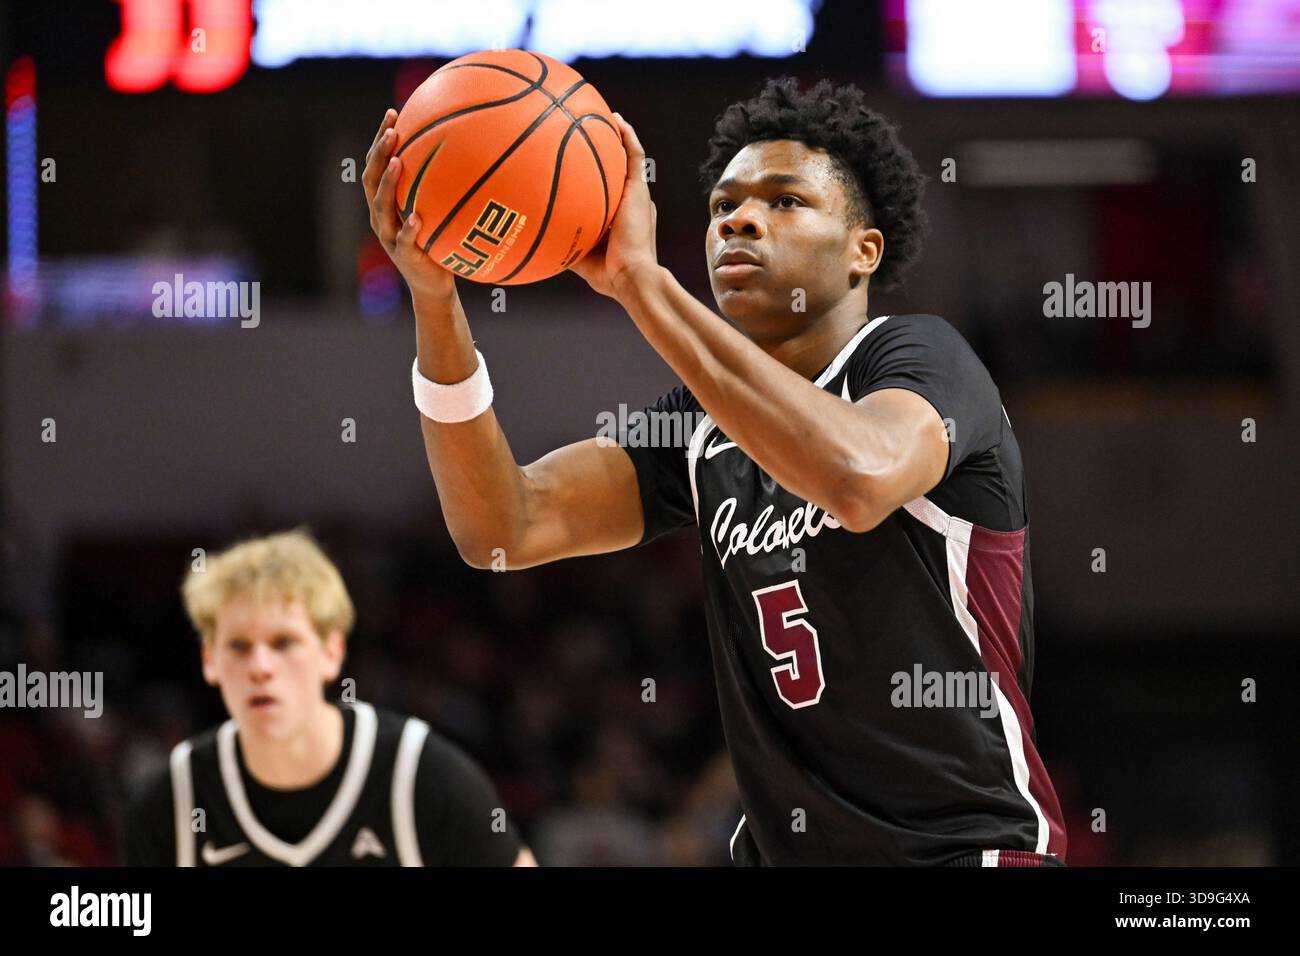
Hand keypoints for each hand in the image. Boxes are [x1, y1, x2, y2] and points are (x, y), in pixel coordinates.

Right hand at [362, 109, 456, 303]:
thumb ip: (442, 188)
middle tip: (391, 131)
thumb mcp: (438, 212)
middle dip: (379, 153)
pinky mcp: (404, 258)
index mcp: (386, 203)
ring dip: (388, 183)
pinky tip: (417, 217)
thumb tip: (470, 152)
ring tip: (397, 162)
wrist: (434, 286)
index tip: (392, 113)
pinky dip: (409, 229)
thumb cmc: (439, 244)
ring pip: (382, 206)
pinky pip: (404, 241)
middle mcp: (381, 217)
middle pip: (371, 179)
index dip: (380, 140)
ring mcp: (389, 237)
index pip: (377, 165)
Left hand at [568, 113, 658, 298]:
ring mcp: (636, 195)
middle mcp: (630, 202)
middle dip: (605, 153)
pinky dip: (627, 136)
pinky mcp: (640, 190)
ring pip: (628, 158)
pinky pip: (635, 155)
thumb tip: (539, 241)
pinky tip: (616, 120)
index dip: (595, 178)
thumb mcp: (581, 258)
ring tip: (604, 118)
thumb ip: (564, 244)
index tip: (577, 167)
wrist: (631, 275)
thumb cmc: (609, 274)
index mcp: (620, 218)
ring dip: (618, 137)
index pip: (607, 192)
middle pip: (617, 172)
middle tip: (588, 135)